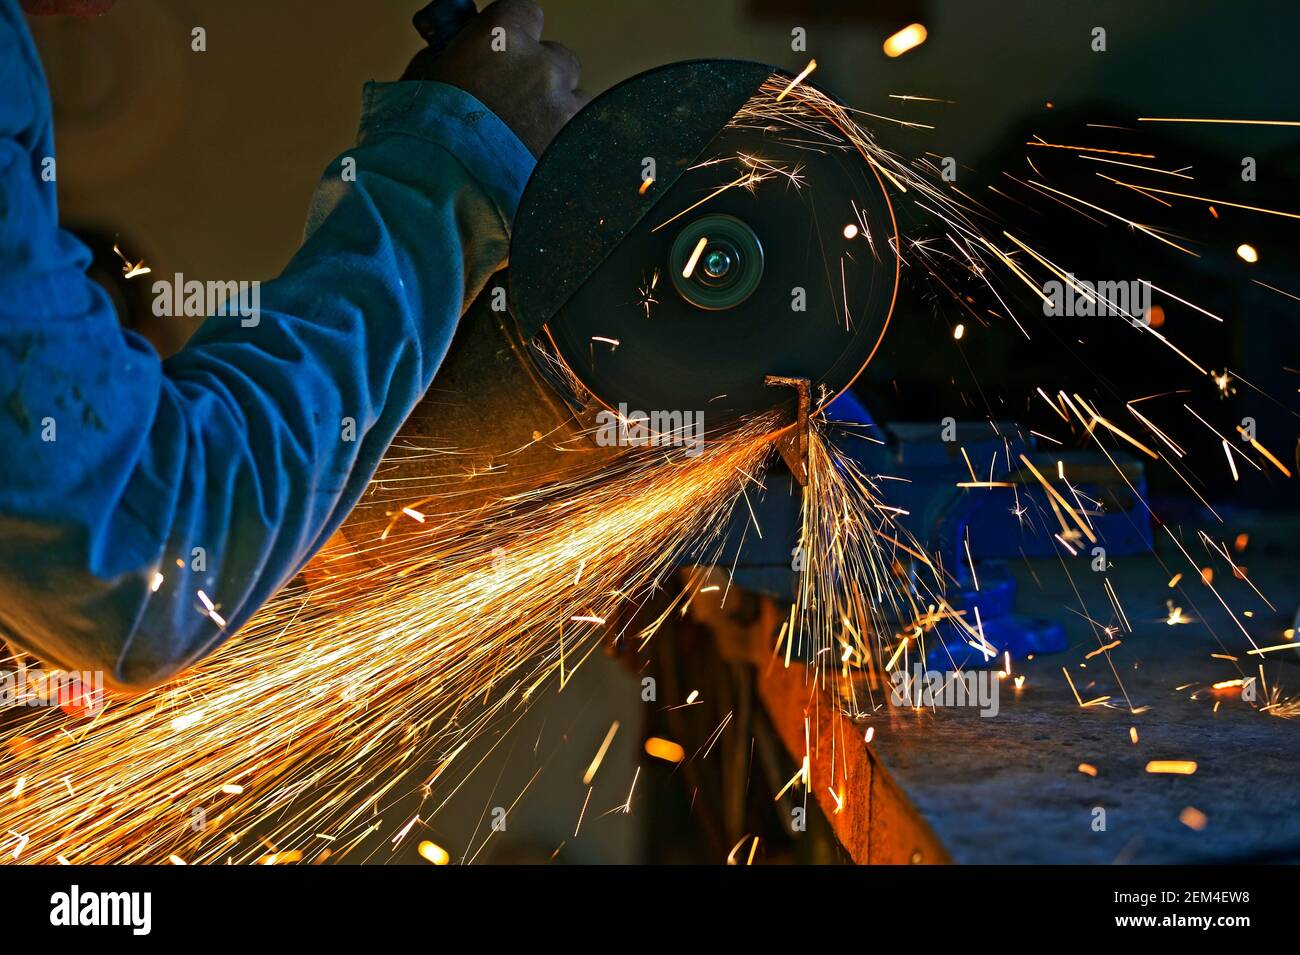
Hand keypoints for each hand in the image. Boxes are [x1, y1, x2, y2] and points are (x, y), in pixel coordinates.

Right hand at [402, 0, 587, 156]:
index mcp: (500, 36)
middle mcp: (539, 64)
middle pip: (557, 58)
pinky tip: (537, 165)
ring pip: (575, 101)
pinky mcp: (575, 147)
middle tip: (515, 107)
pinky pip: (581, 139)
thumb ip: (456, 56)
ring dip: (556, 116)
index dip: (518, 34)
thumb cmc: (422, 136)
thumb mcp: (427, 78)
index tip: (508, 53)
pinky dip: (564, 149)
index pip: (527, 12)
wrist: (440, 191)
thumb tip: (464, 52)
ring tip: (524, 145)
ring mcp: (562, 107)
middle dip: (541, 79)